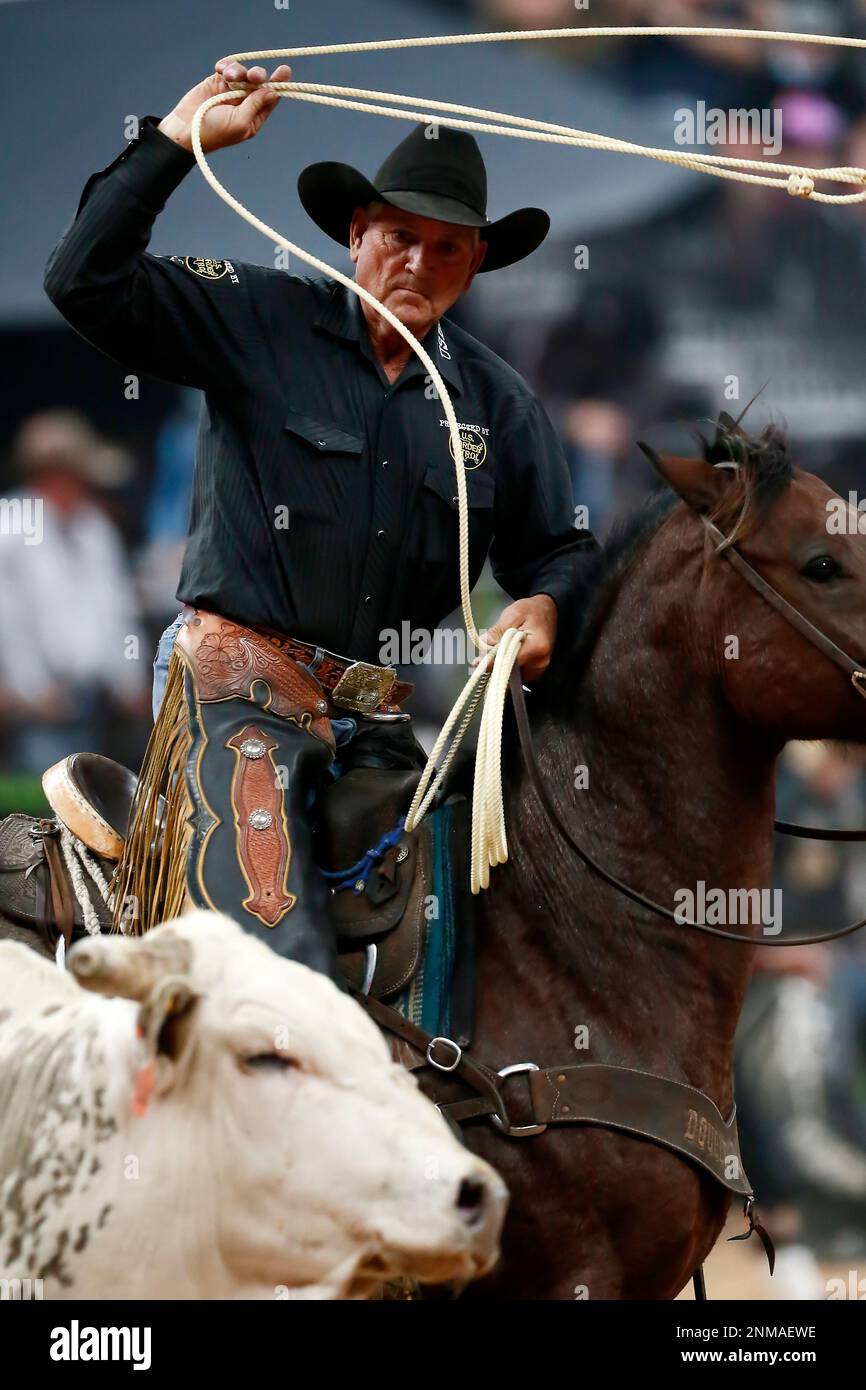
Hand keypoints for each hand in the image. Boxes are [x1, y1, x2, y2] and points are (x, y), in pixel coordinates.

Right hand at [158, 61, 291, 153]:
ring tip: (228, 77)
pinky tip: (220, 70)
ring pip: (243, 71)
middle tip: (253, 76)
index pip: (270, 98)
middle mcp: (245, 102)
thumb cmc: (214, 132)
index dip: (278, 84)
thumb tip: (273, 91)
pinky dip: (226, 65)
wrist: (185, 129)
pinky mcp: (217, 81)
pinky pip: (227, 66)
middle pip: (259, 82)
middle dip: (258, 75)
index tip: (284, 71)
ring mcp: (230, 91)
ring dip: (238, 70)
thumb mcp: (240, 122)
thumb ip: (256, 105)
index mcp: (254, 116)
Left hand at [471, 594, 558, 681]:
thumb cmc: (532, 610)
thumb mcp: (512, 614)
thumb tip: (484, 646)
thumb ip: (497, 631)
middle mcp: (541, 661)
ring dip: (502, 666)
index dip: (492, 662)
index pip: (510, 661)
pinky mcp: (536, 671)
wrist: (547, 611)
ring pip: (512, 675)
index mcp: (537, 646)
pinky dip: (509, 666)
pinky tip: (507, 654)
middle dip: (495, 664)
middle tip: (485, 653)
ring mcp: (540, 668)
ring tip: (499, 650)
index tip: (478, 663)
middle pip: (510, 671)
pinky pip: (517, 674)